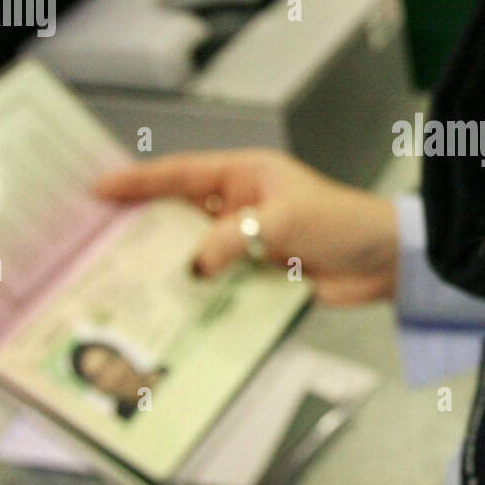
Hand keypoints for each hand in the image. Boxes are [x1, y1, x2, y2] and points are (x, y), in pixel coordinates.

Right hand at [93, 149, 398, 305]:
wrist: (386, 262)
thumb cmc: (344, 223)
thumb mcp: (285, 220)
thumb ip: (234, 238)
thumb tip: (194, 265)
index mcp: (246, 176)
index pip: (182, 174)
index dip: (139, 181)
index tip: (99, 188)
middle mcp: (241, 207)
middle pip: (180, 214)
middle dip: (143, 226)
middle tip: (98, 242)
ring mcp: (250, 242)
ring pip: (196, 252)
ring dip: (170, 266)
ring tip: (125, 282)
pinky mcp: (259, 275)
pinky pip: (219, 283)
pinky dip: (200, 295)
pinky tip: (173, 310)